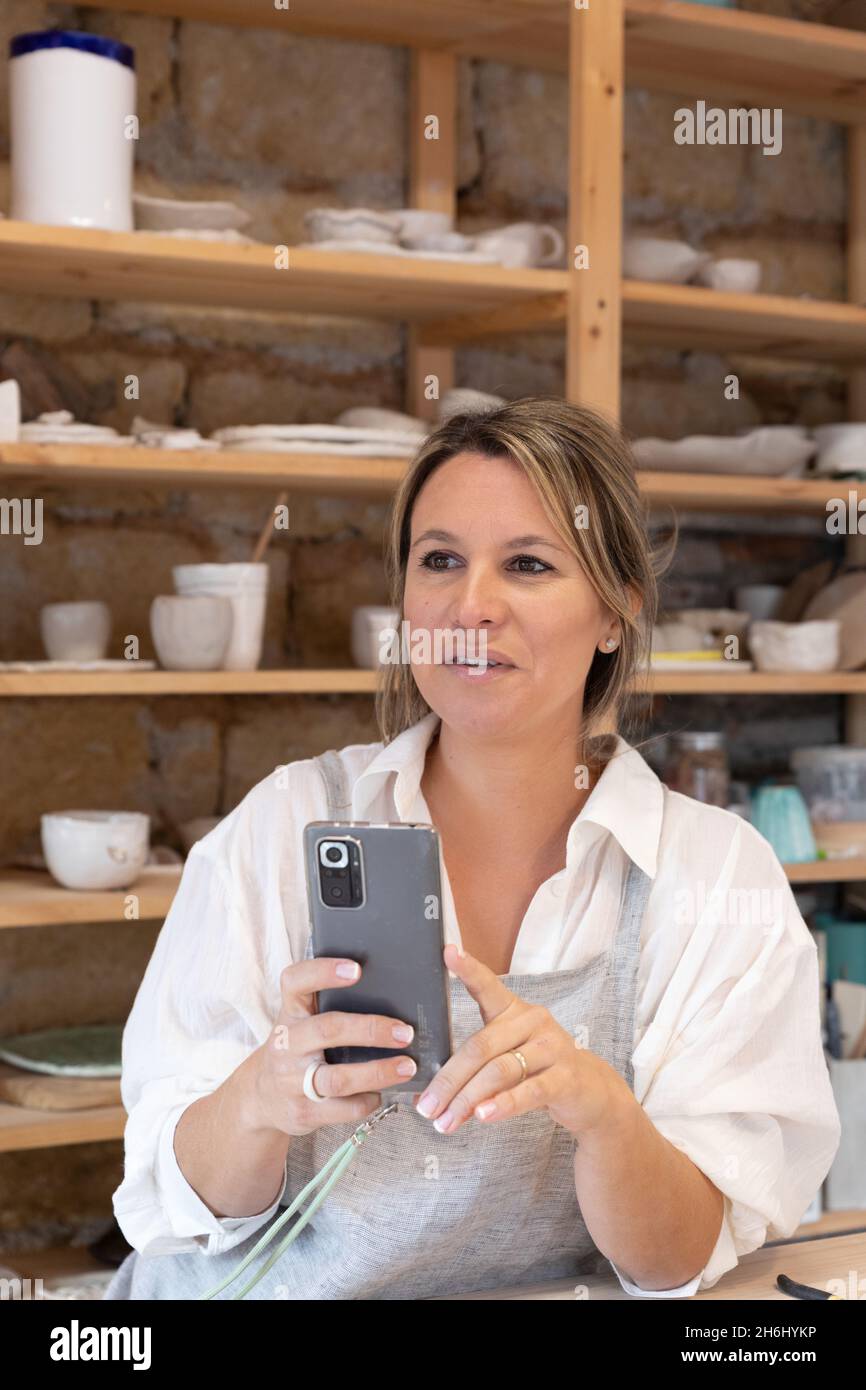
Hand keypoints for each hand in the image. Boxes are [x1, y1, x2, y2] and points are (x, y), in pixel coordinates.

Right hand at [247, 958, 417, 1137]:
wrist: (261, 1097)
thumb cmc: (297, 1050)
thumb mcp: (301, 1022)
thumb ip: (329, 1007)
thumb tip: (391, 995)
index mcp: (290, 1013)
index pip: (296, 982)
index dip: (324, 971)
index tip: (357, 969)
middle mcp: (287, 1044)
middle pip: (328, 1030)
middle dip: (371, 1030)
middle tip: (405, 1032)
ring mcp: (292, 1081)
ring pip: (338, 1078)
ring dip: (378, 1072)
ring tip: (407, 1067)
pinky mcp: (303, 1112)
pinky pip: (344, 1108)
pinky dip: (369, 1099)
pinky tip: (381, 1092)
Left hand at [412, 943, 628, 1137]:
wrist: (590, 1092)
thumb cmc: (539, 1071)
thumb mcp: (508, 1058)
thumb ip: (477, 1069)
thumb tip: (435, 1094)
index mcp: (514, 1011)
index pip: (488, 986)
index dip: (468, 969)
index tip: (448, 952)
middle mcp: (534, 1021)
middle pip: (481, 1046)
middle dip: (449, 1080)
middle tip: (426, 1107)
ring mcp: (552, 1047)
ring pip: (499, 1070)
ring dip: (467, 1099)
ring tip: (446, 1122)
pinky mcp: (566, 1077)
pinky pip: (529, 1090)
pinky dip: (503, 1104)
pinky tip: (483, 1115)